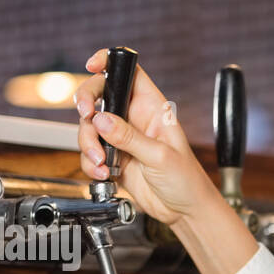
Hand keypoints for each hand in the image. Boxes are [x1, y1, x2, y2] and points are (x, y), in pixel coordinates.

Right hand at [72, 49, 218, 225]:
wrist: (184, 211)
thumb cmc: (187, 181)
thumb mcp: (160, 157)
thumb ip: (130, 138)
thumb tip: (102, 119)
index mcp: (152, 108)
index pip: (129, 72)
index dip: (109, 62)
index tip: (92, 65)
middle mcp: (134, 118)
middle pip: (99, 96)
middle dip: (87, 106)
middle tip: (87, 118)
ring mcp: (121, 138)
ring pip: (89, 127)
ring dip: (88, 144)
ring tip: (103, 163)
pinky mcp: (113, 158)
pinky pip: (90, 153)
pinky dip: (91, 164)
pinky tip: (106, 174)